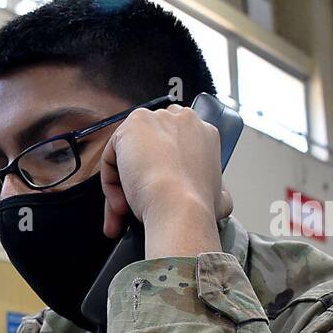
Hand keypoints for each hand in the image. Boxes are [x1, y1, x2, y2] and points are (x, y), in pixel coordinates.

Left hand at [98, 104, 232, 258]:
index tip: (156, 193)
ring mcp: (159, 119)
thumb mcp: (221, 200)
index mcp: (206, 134)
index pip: (176, 142)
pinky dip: (111, 182)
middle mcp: (185, 120)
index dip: (161, 169)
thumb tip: (219, 197)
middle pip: (149, 145)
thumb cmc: (198, 208)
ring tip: (126, 212)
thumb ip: (217, 191)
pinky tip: (121, 202)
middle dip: (138, 176)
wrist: (180, 208)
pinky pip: (113, 154)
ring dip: (122, 185)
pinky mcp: (134, 124)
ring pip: (129, 153)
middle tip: (134, 205)